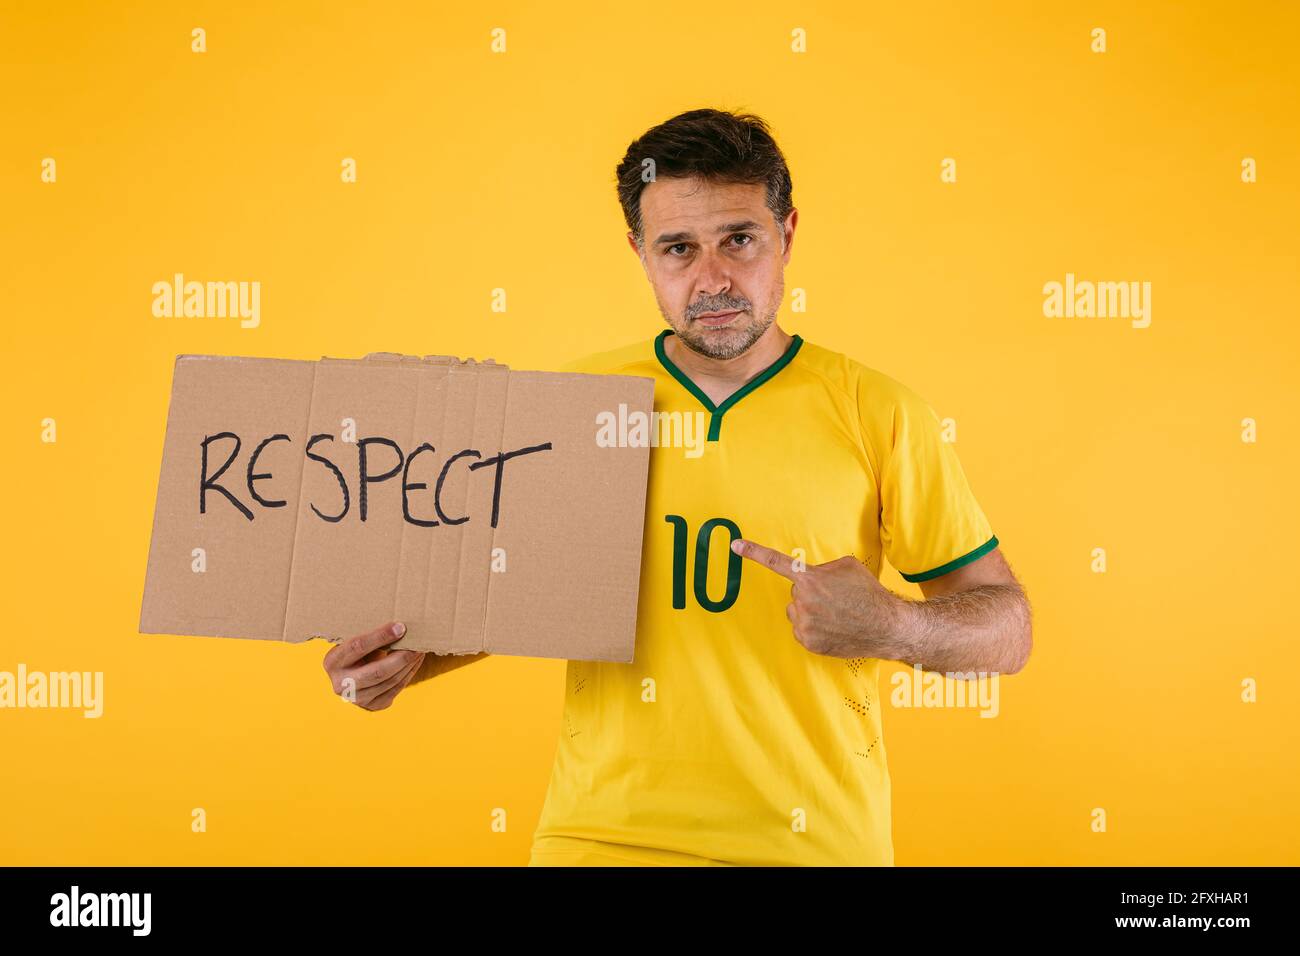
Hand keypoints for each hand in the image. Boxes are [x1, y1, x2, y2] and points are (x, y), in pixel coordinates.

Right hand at [323, 621, 426, 710]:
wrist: (351, 678)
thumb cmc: (356, 652)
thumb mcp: (353, 642)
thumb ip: (370, 635)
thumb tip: (399, 624)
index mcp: (333, 662)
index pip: (358, 646)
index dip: (380, 636)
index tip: (400, 627)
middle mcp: (341, 684)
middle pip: (377, 671)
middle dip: (401, 657)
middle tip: (417, 644)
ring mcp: (356, 698)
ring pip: (390, 681)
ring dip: (409, 664)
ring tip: (420, 650)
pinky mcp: (373, 705)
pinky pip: (396, 688)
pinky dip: (409, 673)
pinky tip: (415, 661)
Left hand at [731, 538, 906, 659]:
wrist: (886, 625)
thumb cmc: (868, 592)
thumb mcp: (847, 566)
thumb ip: (823, 567)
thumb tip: (812, 575)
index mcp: (810, 578)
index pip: (776, 562)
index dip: (754, 552)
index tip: (735, 545)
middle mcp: (803, 601)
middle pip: (796, 592)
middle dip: (811, 593)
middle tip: (836, 599)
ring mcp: (804, 623)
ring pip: (797, 612)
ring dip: (811, 611)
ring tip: (837, 615)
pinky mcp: (808, 642)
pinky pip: (802, 630)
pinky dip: (814, 629)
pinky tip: (834, 628)